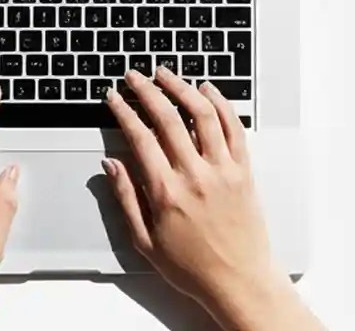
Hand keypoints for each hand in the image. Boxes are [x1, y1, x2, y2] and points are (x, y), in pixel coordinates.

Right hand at [103, 67, 321, 330]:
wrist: (238, 281)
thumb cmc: (192, 266)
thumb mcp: (144, 240)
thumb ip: (126, 197)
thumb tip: (110, 164)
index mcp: (167, 193)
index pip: (140, 138)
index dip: (123, 112)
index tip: (114, 98)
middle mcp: (196, 176)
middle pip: (168, 118)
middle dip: (147, 90)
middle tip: (134, 76)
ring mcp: (223, 170)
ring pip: (202, 115)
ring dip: (182, 88)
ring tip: (167, 73)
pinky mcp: (244, 171)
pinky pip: (234, 128)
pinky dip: (221, 104)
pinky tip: (208, 90)